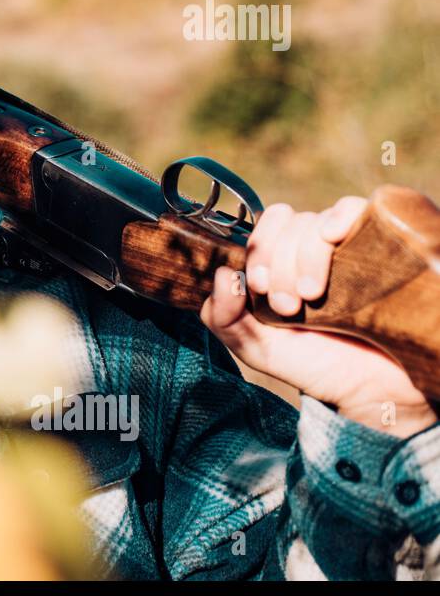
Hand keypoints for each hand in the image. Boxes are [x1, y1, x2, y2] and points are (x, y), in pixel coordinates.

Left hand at [200, 196, 437, 437]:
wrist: (371, 387)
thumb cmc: (314, 363)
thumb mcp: (256, 347)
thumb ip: (223, 318)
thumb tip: (222, 274)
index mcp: (278, 265)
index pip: (259, 232)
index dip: (256, 254)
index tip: (261, 289)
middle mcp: (308, 250)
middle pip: (283, 225)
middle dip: (278, 265)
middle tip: (287, 306)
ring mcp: (341, 245)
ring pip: (311, 222)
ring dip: (305, 258)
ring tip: (312, 297)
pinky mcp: (374, 243)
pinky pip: (353, 208)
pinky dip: (338, 216)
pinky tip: (333, 236)